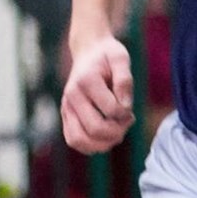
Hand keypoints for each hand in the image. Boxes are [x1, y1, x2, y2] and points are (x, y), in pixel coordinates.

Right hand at [61, 34, 134, 152]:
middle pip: (94, 128)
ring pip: (79, 140)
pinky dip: (91, 146)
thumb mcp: (121, 58)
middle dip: (117, 131)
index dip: (125, 114)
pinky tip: (106, 138)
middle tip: (128, 122)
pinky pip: (73, 140)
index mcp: (86, 81)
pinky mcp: (66, 116)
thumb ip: (124, 80)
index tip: (131, 110)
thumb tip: (125, 107)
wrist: (88, 51)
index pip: (110, 109)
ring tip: (118, 133)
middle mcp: (72, 96)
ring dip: (103, 143)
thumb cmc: (107, 55)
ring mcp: (66, 107)